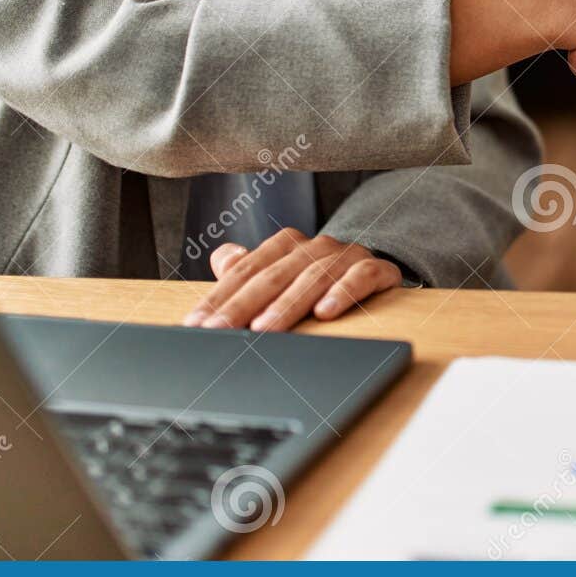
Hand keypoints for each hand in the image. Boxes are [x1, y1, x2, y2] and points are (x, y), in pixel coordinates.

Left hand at [181, 230, 402, 331]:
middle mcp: (315, 246)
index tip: (197, 324)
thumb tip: (221, 258)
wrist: (377, 272)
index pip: (246, 270)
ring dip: (287, 304)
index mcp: (286, 245)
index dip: (220, 297)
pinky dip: (342, 293)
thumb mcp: (281, 275)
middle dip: (244, 305)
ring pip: (313, 276)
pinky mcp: (377, 269)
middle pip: (274, 275)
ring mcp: (347, 256)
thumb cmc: (319, 280)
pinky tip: (325, 312)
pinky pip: (361, 276)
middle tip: (221, 330)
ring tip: (265, 328)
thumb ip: (249, 270)